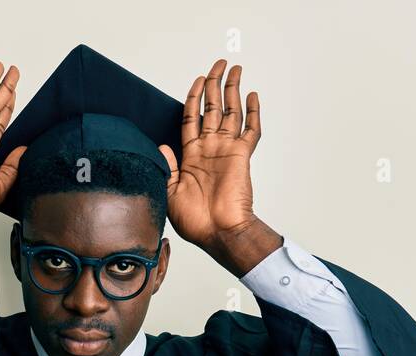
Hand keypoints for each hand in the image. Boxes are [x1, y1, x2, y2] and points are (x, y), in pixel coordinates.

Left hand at [160, 60, 262, 255]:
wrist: (217, 232)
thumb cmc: (194, 220)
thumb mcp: (169, 192)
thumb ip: (166, 167)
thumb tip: (161, 146)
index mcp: (191, 155)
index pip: (192, 117)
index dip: (194, 97)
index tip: (198, 79)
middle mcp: (210, 148)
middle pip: (213, 108)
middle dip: (215, 84)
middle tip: (218, 64)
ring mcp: (227, 150)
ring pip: (231, 112)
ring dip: (233, 90)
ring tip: (235, 69)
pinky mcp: (242, 154)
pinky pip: (251, 129)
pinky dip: (253, 112)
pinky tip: (252, 95)